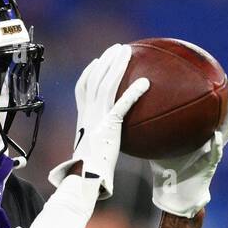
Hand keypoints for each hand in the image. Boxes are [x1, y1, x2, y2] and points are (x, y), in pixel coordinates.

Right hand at [48, 44, 149, 199]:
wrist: (83, 179)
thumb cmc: (88, 172)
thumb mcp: (92, 152)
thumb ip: (100, 143)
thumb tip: (109, 147)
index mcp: (82, 118)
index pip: (81, 89)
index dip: (88, 73)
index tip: (95, 62)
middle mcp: (87, 114)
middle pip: (94, 79)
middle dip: (105, 61)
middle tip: (117, 49)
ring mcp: (97, 119)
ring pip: (106, 84)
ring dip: (117, 66)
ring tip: (127, 52)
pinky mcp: (108, 127)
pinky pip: (122, 104)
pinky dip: (133, 92)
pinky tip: (145, 83)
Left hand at [149, 78, 227, 217]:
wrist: (173, 193)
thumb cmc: (165, 168)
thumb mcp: (158, 143)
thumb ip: (150, 128)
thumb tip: (131, 109)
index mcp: (199, 133)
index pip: (208, 110)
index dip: (212, 94)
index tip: (212, 75)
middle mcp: (210, 140)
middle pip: (223, 116)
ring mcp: (213, 153)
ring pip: (226, 133)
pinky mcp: (210, 167)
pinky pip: (215, 155)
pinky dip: (217, 146)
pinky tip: (216, 137)